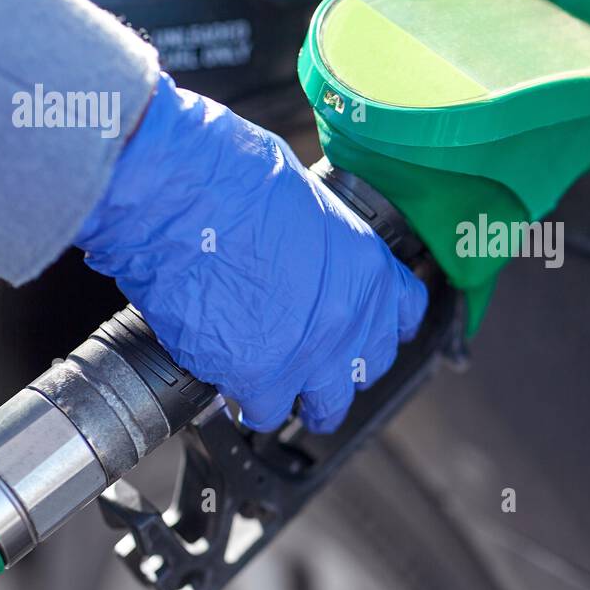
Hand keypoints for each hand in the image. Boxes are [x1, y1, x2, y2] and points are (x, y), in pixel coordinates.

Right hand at [75, 73, 427, 431]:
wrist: (183, 196)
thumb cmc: (231, 178)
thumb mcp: (305, 199)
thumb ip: (322, 244)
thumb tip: (305, 256)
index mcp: (368, 266)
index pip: (406, 313)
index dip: (381, 326)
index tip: (366, 332)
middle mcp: (350, 316)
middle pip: (366, 369)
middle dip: (340, 370)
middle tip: (314, 365)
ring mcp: (309, 354)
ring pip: (324, 405)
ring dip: (301, 400)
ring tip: (278, 392)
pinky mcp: (259, 377)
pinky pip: (265, 411)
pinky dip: (249, 404)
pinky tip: (236, 390)